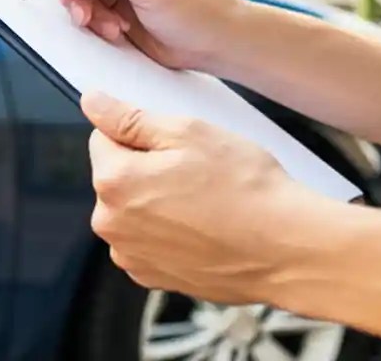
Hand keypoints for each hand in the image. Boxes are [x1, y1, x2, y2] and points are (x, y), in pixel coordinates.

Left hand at [83, 91, 316, 304]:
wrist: (288, 251)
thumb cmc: (246, 190)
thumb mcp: (188, 132)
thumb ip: (129, 118)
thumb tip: (93, 103)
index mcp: (113, 182)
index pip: (103, 139)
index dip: (140, 135)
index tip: (174, 146)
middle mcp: (111, 223)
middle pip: (116, 177)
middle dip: (146, 169)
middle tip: (196, 173)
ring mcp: (130, 254)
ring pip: (132, 210)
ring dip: (156, 202)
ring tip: (204, 203)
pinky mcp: (151, 276)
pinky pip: (148, 241)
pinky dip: (168, 233)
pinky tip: (202, 228)